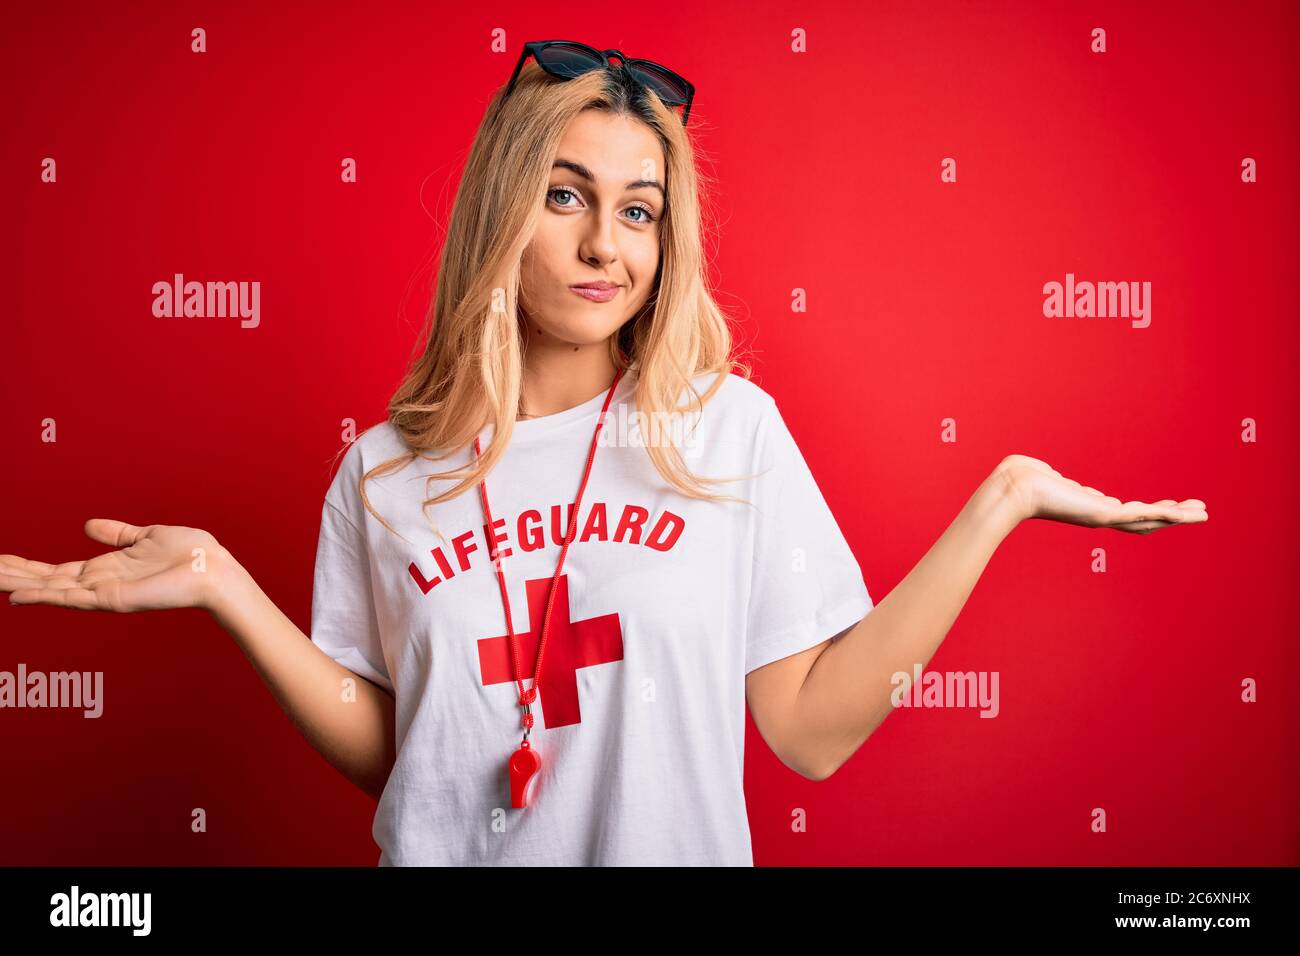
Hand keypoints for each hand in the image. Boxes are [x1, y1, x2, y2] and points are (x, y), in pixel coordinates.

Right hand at [1, 519, 232, 611]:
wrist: (214, 568)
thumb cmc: (189, 553)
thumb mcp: (145, 536)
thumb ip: (116, 534)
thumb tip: (88, 524)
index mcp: (105, 568)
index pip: (54, 569)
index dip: (26, 565)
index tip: (0, 560)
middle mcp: (98, 583)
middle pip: (44, 580)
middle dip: (12, 575)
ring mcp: (103, 593)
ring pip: (49, 589)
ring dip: (17, 585)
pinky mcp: (113, 599)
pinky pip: (71, 599)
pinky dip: (43, 597)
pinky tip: (17, 596)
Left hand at [995, 455, 1208, 533]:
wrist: (1012, 488)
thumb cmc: (1019, 478)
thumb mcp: (1042, 475)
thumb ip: (1051, 476)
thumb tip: (1048, 475)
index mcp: (1085, 505)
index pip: (1122, 512)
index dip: (1144, 511)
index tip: (1162, 507)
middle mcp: (1097, 514)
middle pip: (1142, 520)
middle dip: (1170, 516)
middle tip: (1196, 511)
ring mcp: (1103, 517)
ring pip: (1150, 520)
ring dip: (1178, 517)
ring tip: (1203, 514)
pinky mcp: (1105, 515)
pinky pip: (1145, 516)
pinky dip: (1171, 516)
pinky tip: (1191, 513)